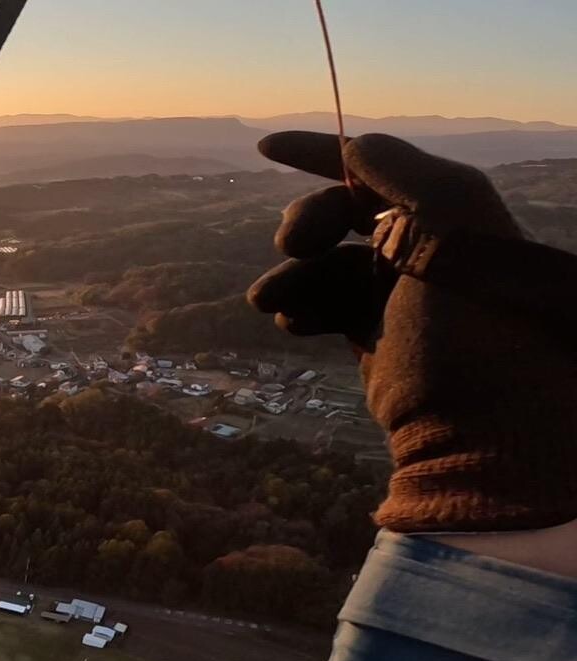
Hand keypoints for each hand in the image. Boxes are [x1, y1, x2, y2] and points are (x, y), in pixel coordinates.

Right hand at [247, 132, 576, 534]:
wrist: (479, 429)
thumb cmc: (473, 327)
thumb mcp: (451, 231)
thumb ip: (406, 175)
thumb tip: (355, 147)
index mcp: (453, 212)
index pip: (380, 165)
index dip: (322, 153)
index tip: (264, 148)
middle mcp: (430, 245)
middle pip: (343, 212)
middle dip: (306, 223)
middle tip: (289, 247)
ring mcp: (401, 293)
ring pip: (327, 263)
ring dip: (293, 276)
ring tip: (267, 303)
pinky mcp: (378, 337)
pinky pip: (328, 304)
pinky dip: (303, 307)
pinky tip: (291, 323)